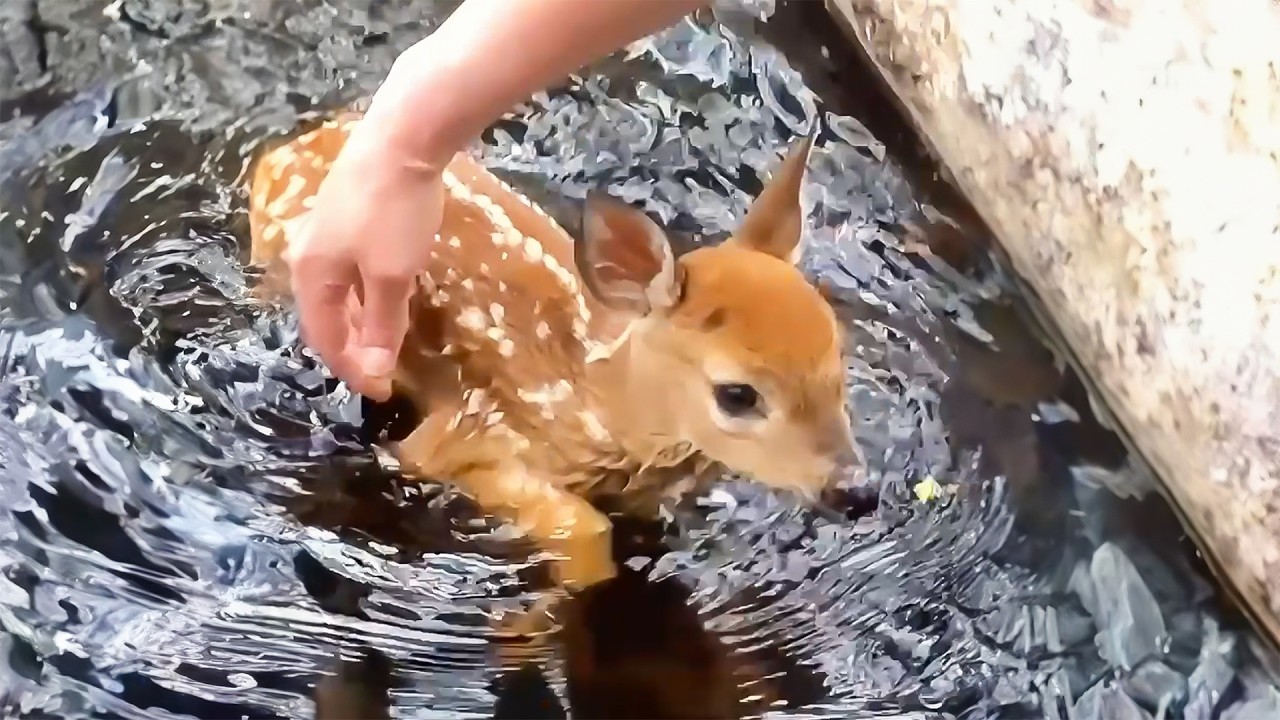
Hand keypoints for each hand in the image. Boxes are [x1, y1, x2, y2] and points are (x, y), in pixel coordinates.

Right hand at [284, 123, 443, 400]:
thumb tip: (371, 373)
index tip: (382, 391)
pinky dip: (365, 292)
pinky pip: (349, 269)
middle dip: (351, 346)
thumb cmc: (394, 212)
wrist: (403, 137)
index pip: (324, 339)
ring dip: (358, 320)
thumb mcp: (392, 277)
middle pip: (325, 316)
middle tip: (383, 370)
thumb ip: (381, 326)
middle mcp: (307, 255)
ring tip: (385, 340)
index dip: (351, 369)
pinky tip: (387, 294)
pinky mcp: (346, 213)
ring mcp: (324, 231)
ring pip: (338, 292)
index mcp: (310, 275)